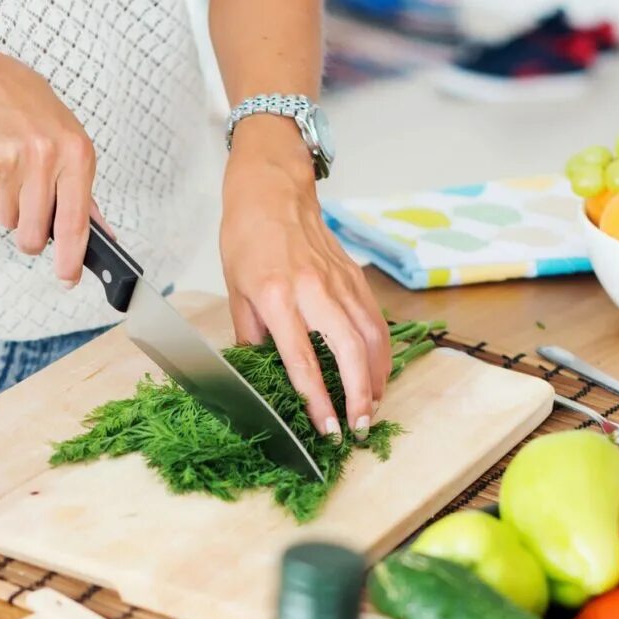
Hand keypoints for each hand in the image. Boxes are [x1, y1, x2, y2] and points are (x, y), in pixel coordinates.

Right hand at [0, 47, 105, 284]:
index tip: (68, 279)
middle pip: (35, 235)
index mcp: (77, 155)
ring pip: (10, 223)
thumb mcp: (72, 146)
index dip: (71, 259)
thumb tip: (103, 236)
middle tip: (31, 215)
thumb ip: (85, 196)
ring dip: (11, 211)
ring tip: (14, 175)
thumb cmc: (35, 116)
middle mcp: (47, 157)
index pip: (76, 223)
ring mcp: (12, 159)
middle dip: (31, 238)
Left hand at [220, 116, 390, 438]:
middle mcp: (313, 290)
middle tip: (359, 427)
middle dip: (357, 395)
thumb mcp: (236, 291)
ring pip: (370, 337)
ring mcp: (339, 282)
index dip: (317, 400)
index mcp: (276, 297)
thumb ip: (251, 337)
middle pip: (347, 351)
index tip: (326, 429)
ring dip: (375, 378)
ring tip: (372, 409)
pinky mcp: (354, 277)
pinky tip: (378, 374)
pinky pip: (375, 320)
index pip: (301, 359)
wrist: (273, 190)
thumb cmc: (247, 239)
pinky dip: (381, 352)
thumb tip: (260, 376)